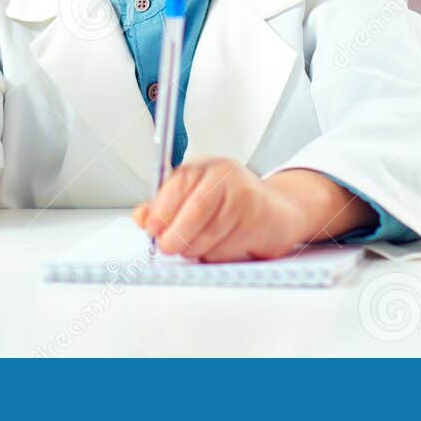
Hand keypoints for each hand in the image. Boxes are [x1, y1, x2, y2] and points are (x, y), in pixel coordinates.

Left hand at [133, 158, 311, 262]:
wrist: (279, 210)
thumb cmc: (233, 204)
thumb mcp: (195, 196)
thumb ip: (165, 206)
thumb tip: (141, 216)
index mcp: (205, 166)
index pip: (179, 183)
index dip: (161, 210)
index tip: (151, 228)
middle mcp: (226, 175)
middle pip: (195, 209)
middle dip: (176, 234)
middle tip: (167, 246)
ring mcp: (245, 196)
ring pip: (209, 233)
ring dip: (195, 248)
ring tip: (195, 247)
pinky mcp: (259, 220)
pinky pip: (228, 246)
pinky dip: (217, 254)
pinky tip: (221, 246)